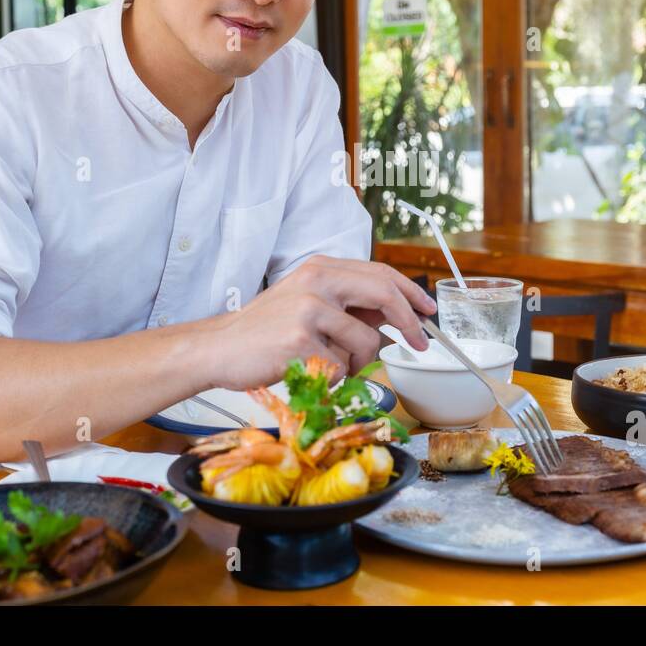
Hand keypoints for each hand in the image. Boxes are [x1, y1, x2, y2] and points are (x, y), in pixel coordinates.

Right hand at [201, 256, 435, 391]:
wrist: (218, 348)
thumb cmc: (265, 331)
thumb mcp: (307, 303)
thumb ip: (347, 304)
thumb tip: (395, 315)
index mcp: (321, 267)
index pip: (380, 273)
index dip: (411, 293)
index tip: (428, 311)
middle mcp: (317, 281)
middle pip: (384, 294)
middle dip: (408, 323)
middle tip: (418, 344)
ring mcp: (308, 310)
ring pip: (365, 341)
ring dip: (358, 363)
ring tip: (330, 365)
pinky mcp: (301, 341)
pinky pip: (341, 368)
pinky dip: (333, 378)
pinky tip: (308, 371)